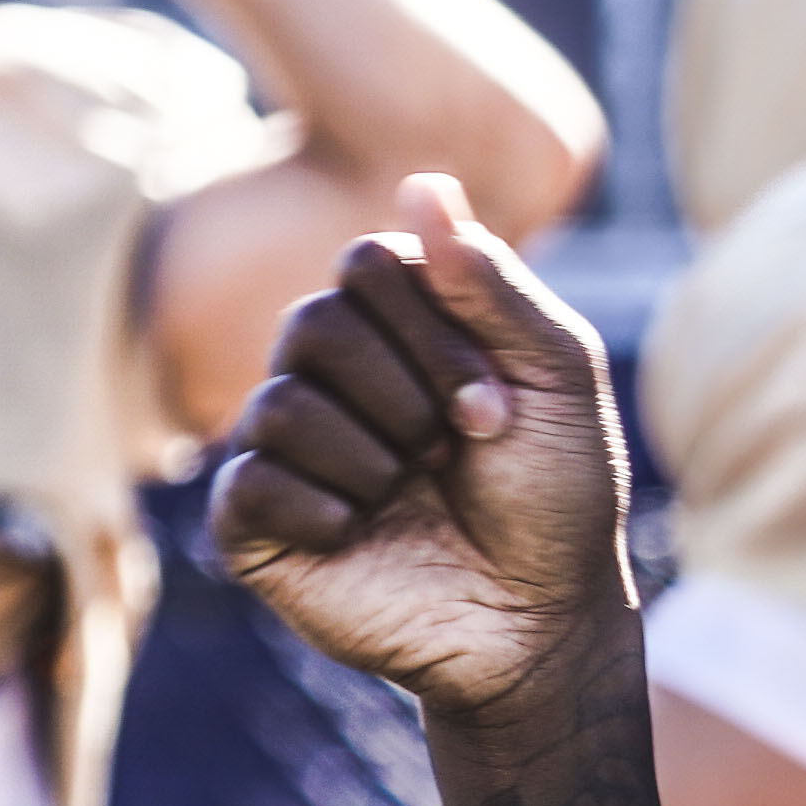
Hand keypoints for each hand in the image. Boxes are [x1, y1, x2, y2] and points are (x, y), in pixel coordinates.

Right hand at [207, 172, 635, 715]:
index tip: (494, 405)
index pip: (366, 264)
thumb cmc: (555, 496)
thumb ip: (491, 281)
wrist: (539, 621)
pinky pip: (250, 482)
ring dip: (375, 461)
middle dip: (406, 397)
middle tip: (453, 453)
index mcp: (395, 328)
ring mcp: (287, 447)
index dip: (433, 333)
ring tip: (410, 499)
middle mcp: (330, 376)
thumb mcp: (555, 376)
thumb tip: (422, 184)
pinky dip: (323, 510)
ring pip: (281, 404)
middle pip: (314, 323)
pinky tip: (361, 537)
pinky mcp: (255, 523)